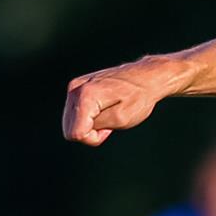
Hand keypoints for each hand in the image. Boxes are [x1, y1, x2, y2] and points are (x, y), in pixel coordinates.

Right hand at [63, 55, 192, 145]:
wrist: (146, 77)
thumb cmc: (138, 98)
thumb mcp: (120, 119)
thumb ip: (95, 126)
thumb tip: (78, 128)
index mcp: (86, 95)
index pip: (75, 133)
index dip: (92, 138)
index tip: (108, 129)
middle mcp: (75, 88)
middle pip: (69, 130)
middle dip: (89, 132)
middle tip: (109, 122)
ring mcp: (74, 87)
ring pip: (70, 123)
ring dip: (88, 125)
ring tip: (107, 114)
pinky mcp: (76, 87)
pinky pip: (74, 115)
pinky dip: (88, 117)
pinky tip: (103, 109)